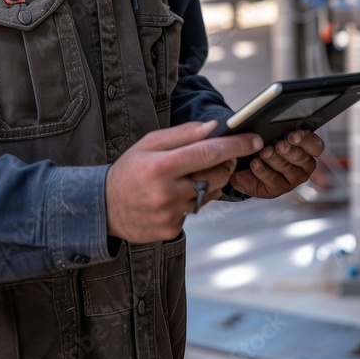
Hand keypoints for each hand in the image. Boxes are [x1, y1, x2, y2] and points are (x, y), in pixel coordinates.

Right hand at [106, 121, 263, 242]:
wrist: (104, 207)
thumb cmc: (130, 170)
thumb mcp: (149, 143)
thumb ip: (182, 134)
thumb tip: (213, 128)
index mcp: (160, 165)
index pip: (207, 152)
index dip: (235, 145)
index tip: (254, 139)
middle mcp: (167, 192)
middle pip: (216, 175)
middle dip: (225, 164)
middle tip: (221, 157)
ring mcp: (171, 214)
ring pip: (209, 194)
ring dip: (208, 182)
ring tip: (188, 176)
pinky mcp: (172, 230)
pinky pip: (196, 211)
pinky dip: (193, 200)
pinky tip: (175, 196)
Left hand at [229, 130, 324, 199]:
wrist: (240, 163)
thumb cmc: (258, 145)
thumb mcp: (265, 133)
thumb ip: (272, 129)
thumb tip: (268, 128)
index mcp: (303, 147)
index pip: (315, 145)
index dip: (307, 140)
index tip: (292, 137)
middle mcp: (302, 165)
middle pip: (304, 159)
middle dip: (290, 151)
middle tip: (279, 145)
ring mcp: (291, 178)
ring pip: (290, 170)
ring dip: (276, 160)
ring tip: (264, 153)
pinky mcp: (278, 189)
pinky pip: (274, 182)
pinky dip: (264, 172)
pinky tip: (256, 164)